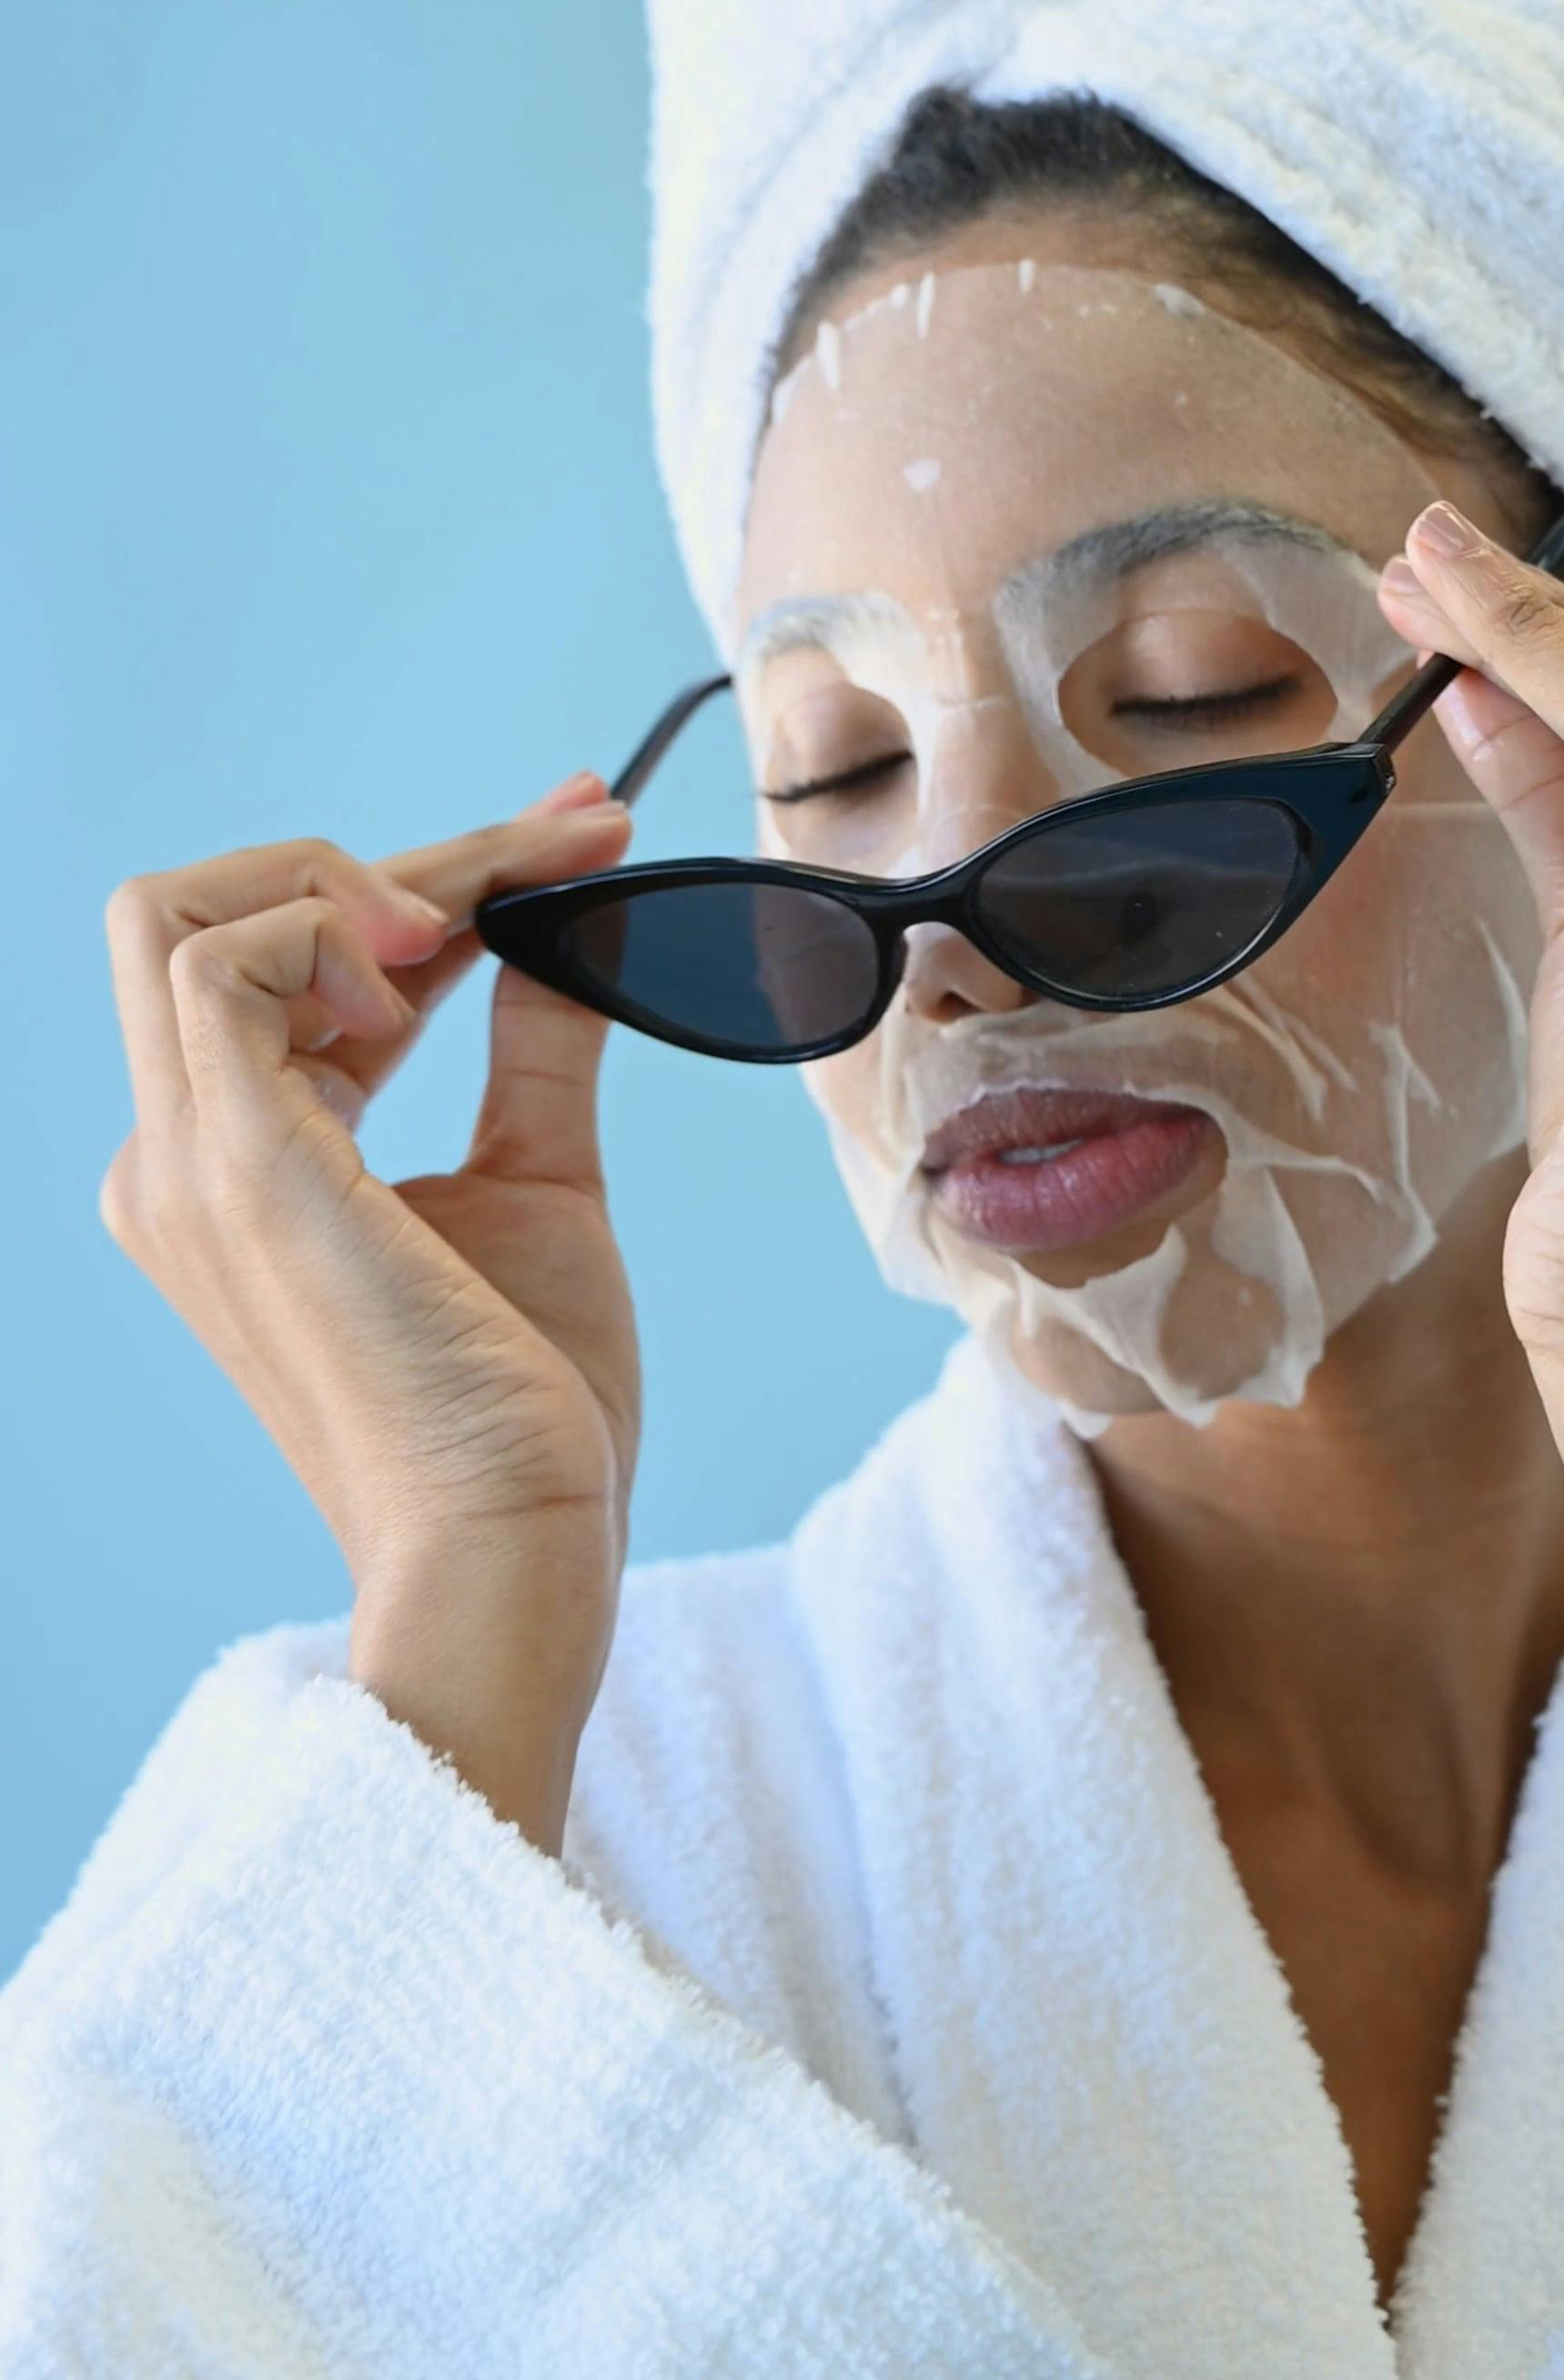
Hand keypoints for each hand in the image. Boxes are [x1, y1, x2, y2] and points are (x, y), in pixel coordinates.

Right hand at [100, 770, 637, 1849]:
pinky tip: (436, 973)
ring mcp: (187, 1167)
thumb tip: (572, 925)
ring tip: (487, 934)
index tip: (571, 836)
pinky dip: (328, 928)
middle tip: (564, 843)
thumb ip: (534, 1048)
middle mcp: (175, 1161)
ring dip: (359, 878)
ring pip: (180, 913)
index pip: (275, 963)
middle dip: (397, 856)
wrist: (521, 1544)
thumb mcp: (536, 1178)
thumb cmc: (528, 1407)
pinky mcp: (235, 1170)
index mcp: (233, 1168)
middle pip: (203, 911)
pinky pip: (215, 967)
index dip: (423, 879)